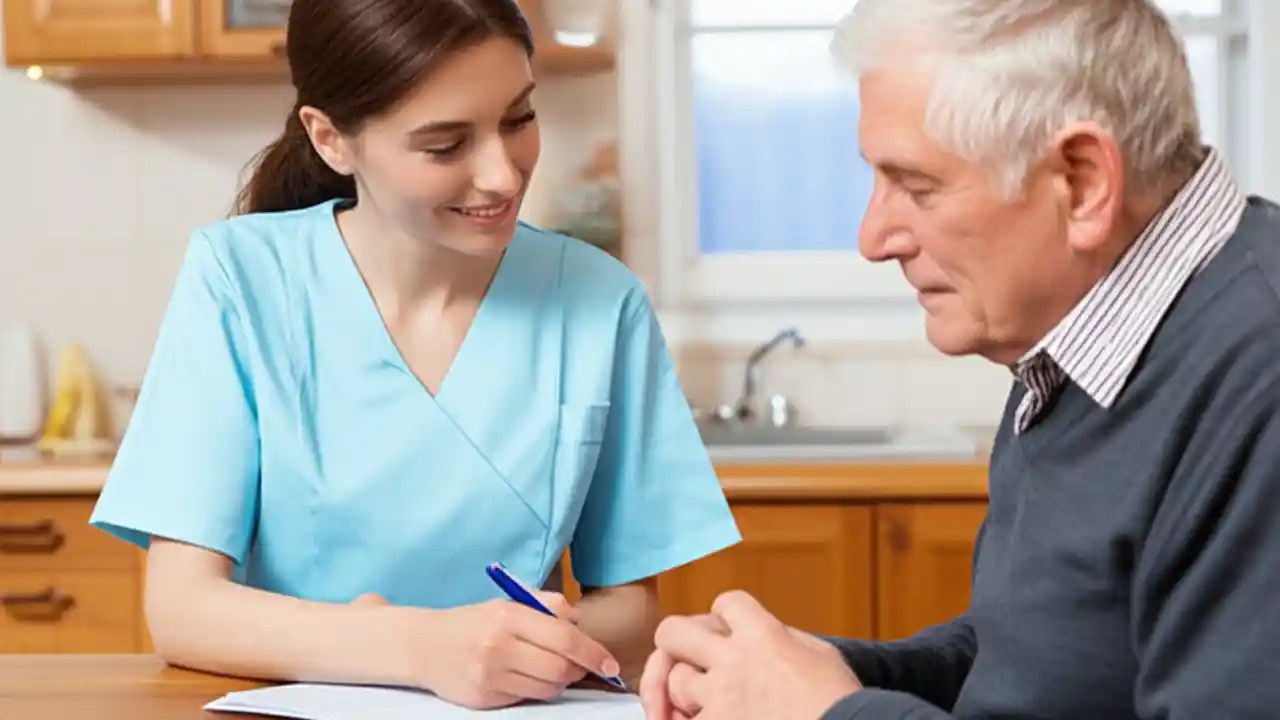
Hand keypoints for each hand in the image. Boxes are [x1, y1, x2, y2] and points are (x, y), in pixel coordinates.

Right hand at [387, 591, 618, 709]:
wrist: (425, 646)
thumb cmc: (474, 622)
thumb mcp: (508, 603)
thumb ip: (548, 606)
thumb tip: (580, 623)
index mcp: (508, 615)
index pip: (565, 639)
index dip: (593, 654)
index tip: (610, 663)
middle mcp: (499, 645)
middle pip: (560, 668)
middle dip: (578, 670)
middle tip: (578, 665)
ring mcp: (490, 675)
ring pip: (547, 688)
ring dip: (559, 681)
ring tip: (548, 668)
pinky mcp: (484, 699)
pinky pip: (527, 699)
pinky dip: (535, 690)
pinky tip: (524, 677)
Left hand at [641, 591, 860, 719]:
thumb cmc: (840, 702)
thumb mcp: (819, 654)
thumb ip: (785, 637)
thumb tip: (770, 632)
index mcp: (762, 634)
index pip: (724, 602)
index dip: (726, 615)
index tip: (731, 629)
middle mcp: (733, 660)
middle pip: (674, 631)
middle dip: (676, 641)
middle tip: (687, 656)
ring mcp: (720, 698)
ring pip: (675, 681)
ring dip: (686, 690)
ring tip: (705, 700)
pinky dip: (692, 719)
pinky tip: (706, 719)